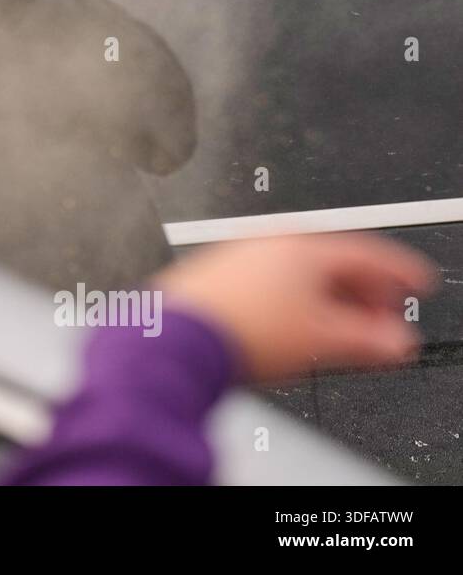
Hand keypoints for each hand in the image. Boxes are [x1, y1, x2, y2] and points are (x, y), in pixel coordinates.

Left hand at [155, 232, 437, 381]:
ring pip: (294, 274)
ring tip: (333, 331)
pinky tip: (286, 328)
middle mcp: (263, 242)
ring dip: (323, 299)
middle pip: (328, 262)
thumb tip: (389, 339)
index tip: (413, 283)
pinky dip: (287, 302)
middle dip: (359, 292)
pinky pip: (263, 284)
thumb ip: (366, 338)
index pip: (363, 252)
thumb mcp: (319, 339)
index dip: (395, 271)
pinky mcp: (210, 277)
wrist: (171, 340)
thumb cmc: (234, 328)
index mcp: (298, 245)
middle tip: (377, 319)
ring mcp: (233, 256)